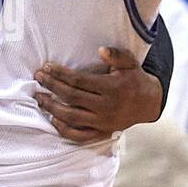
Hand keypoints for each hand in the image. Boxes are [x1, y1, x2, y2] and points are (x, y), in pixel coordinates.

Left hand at [34, 46, 161, 142]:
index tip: (47, 67)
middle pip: (72, 97)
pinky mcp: (101, 132)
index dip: (60, 74)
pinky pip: (80, 135)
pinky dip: (64, 130)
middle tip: (38, 78)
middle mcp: (105, 107)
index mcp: (111, 88)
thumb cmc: (135, 80)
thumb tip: (101, 50)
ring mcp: (102, 122)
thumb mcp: (130, 63)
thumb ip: (117, 55)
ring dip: (52, 108)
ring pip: (72, 117)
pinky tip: (53, 119)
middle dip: (52, 86)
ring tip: (39, 98)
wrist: (149, 104)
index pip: (79, 81)